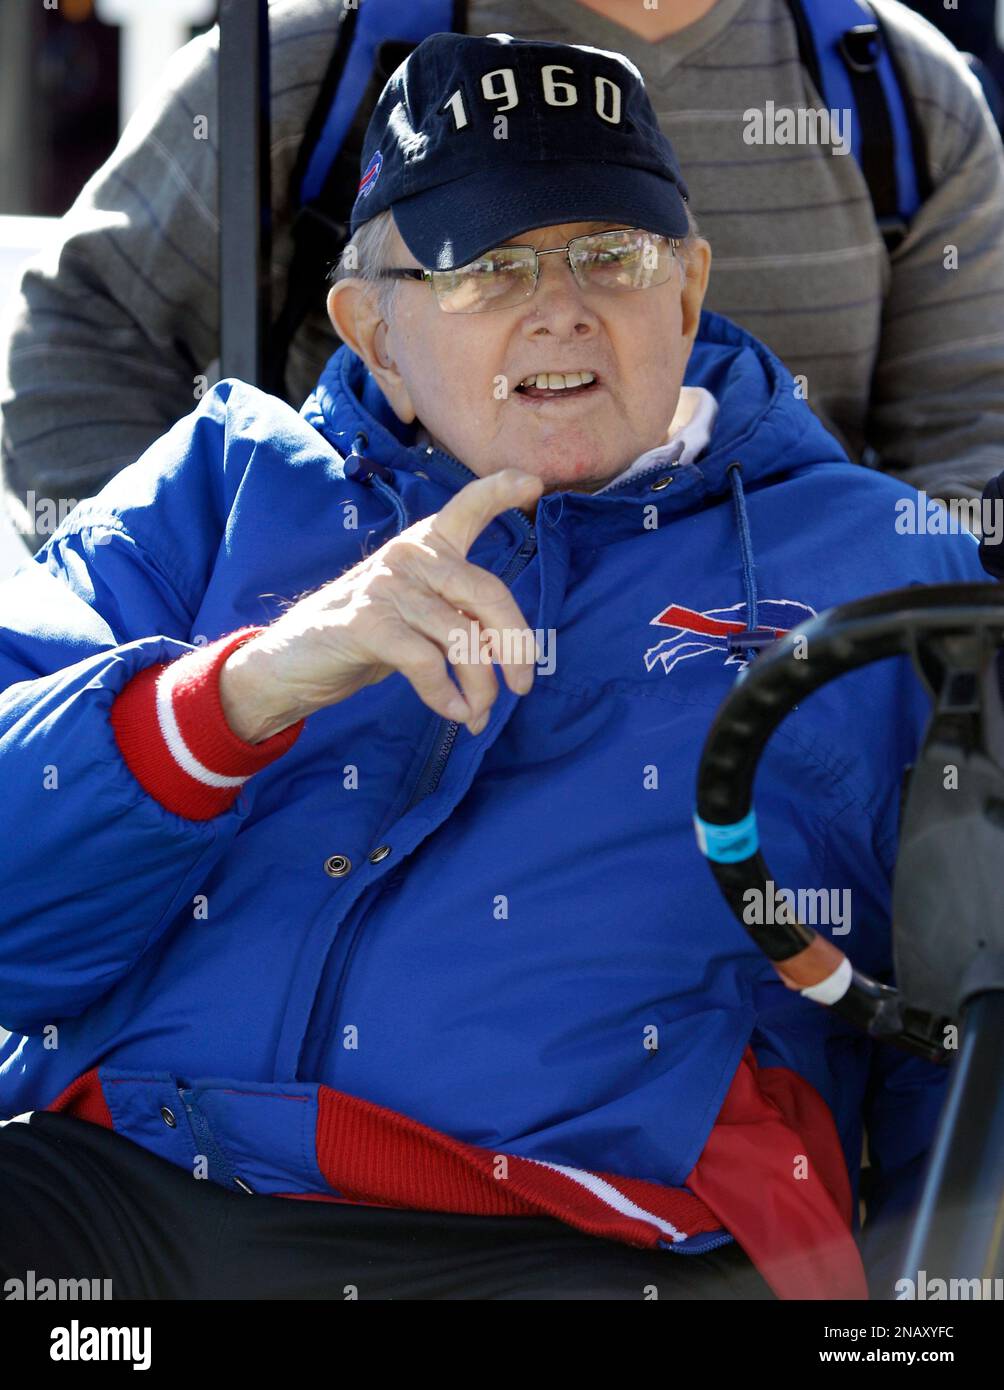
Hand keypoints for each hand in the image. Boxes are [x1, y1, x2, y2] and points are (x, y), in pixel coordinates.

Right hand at [219, 468, 543, 741]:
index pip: (466, 509)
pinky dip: (446, 695)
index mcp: (424, 547)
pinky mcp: (367, 624)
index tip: (532, 484)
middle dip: (516, 645)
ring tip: (479, 714)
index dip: (499, 493)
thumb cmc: (365, 637)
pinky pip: (428, 663)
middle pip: (487, 593)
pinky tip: (452, 713)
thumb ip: (461, 619)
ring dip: (481, 687)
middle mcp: (408, 557)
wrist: (291, 663)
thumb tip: (510, 660)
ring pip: (462, 638)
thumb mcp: (418, 618)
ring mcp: (386, 587)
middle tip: (524, 685)